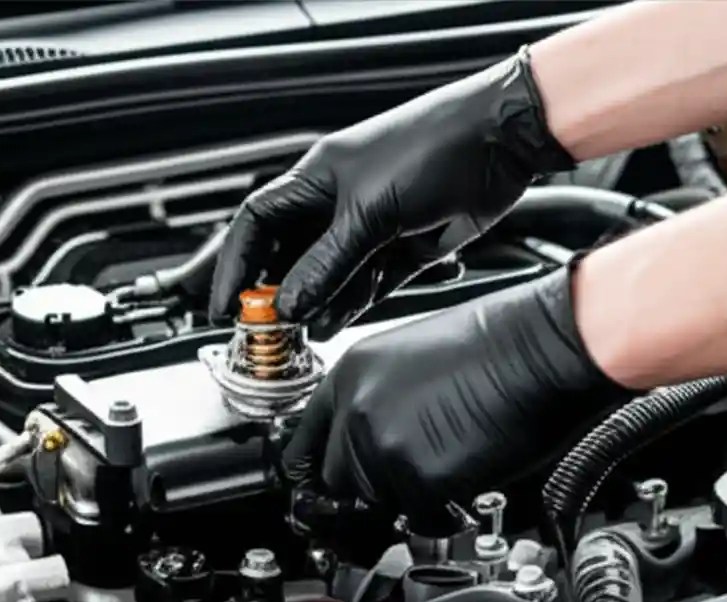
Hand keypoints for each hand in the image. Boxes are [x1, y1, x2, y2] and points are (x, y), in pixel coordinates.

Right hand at [209, 47, 574, 338]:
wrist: (500, 142)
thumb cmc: (432, 146)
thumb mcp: (369, 210)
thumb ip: (328, 262)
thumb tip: (291, 304)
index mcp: (317, 180)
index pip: (257, 224)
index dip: (237, 265)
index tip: (226, 304)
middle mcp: (339, 204)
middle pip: (291, 257)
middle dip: (277, 293)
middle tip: (269, 330)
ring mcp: (372, 228)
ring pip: (329, 277)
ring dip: (315, 304)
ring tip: (305, 333)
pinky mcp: (405, 248)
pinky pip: (367, 285)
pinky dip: (351, 304)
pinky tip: (335, 322)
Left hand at [281, 266, 627, 528]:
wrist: (543, 348)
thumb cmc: (500, 346)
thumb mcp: (411, 362)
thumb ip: (378, 406)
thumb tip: (370, 447)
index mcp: (350, 375)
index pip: (302, 449)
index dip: (319, 479)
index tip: (329, 498)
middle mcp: (356, 410)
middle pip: (334, 487)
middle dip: (364, 501)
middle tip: (400, 499)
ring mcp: (382, 447)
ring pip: (375, 508)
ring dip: (407, 506)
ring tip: (447, 475)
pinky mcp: (418, 479)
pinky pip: (418, 519)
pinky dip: (442, 514)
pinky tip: (467, 482)